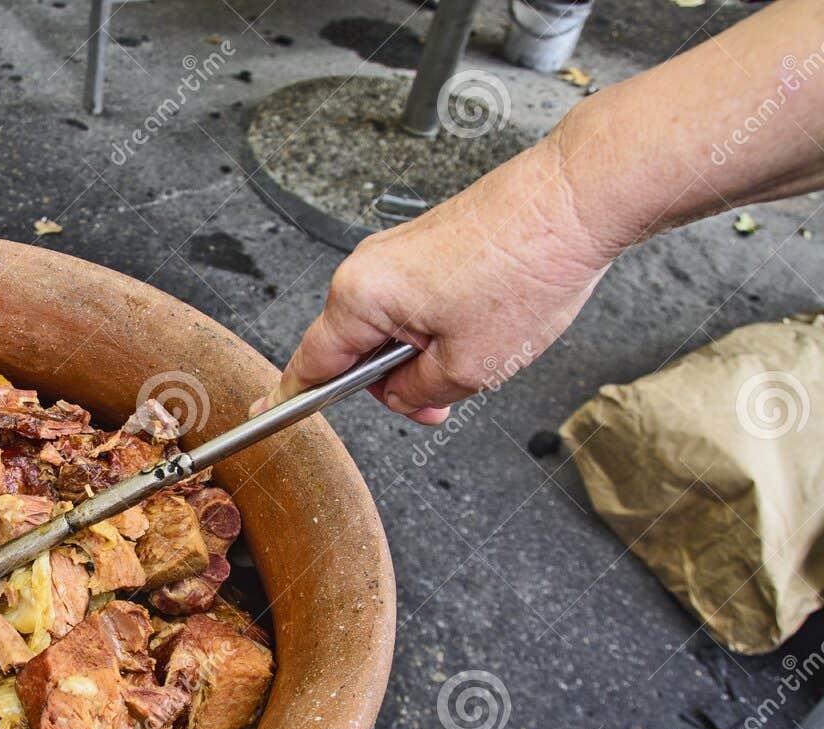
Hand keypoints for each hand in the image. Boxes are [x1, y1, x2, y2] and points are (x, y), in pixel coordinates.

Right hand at [264, 135, 614, 424]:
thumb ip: (418, 394)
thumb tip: (402, 393)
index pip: (311, 363)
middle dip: (393, 382)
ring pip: (390, 327)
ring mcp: (396, 251)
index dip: (292, 398)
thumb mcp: (468, 367)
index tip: (268, 414)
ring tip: (479, 349)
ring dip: (423, 353)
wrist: (574, 199)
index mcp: (360, 296)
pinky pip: (413, 301)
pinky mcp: (426, 244)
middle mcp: (367, 267)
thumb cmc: (526, 267)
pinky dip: (438, 324)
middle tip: (443, 399)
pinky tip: (482, 323)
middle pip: (355, 348)